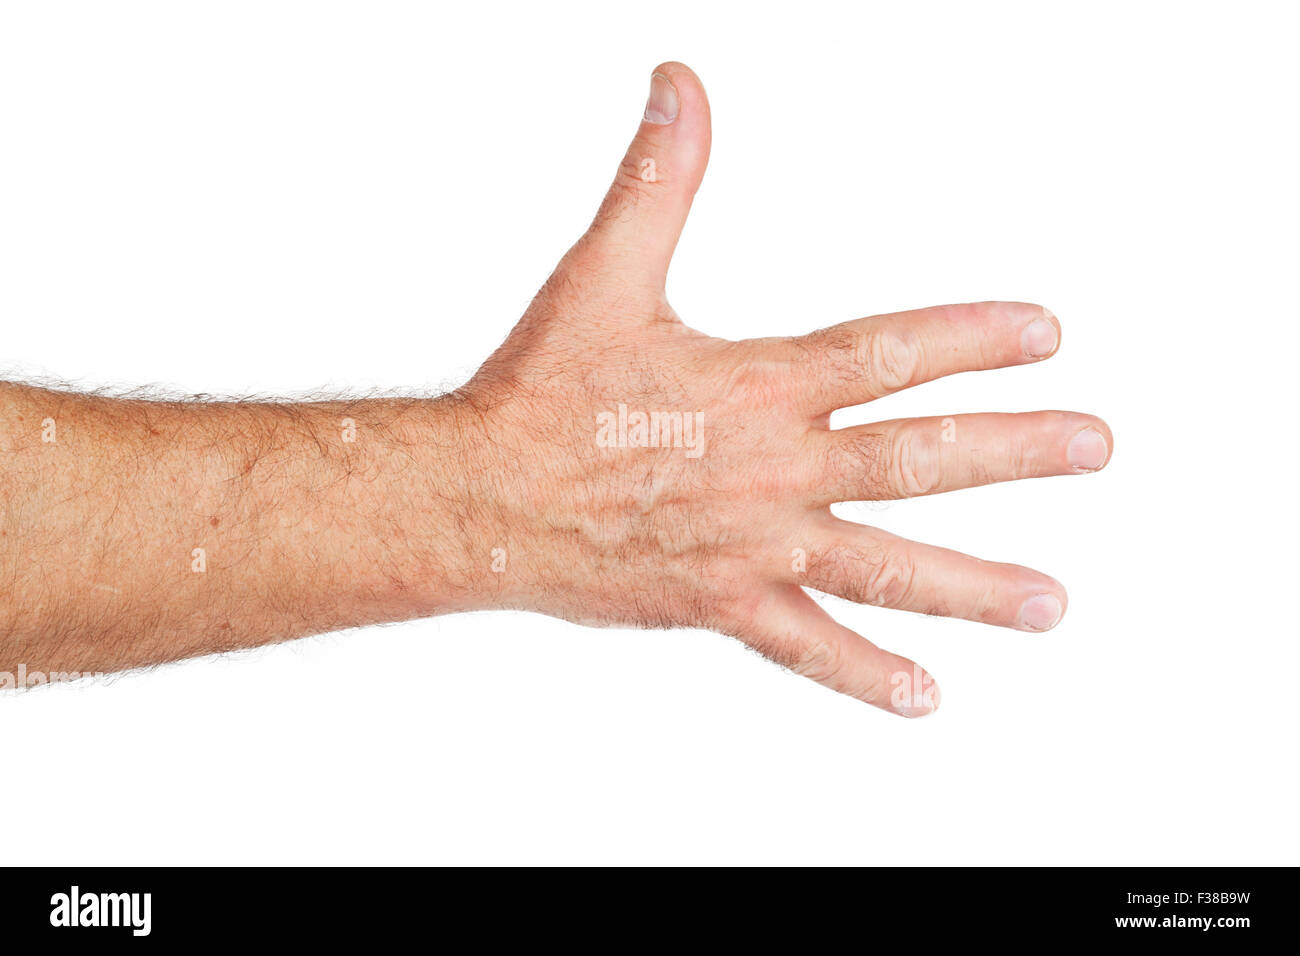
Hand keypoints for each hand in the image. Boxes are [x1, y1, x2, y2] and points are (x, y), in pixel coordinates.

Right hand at [453, 63, 1112, 716]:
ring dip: (976, 584)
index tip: (1044, 332)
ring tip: (1052, 601)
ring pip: (887, 567)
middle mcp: (774, 467)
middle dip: (1015, 447)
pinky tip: (925, 696)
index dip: (973, 338)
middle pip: (918, 458)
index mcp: (758, 385)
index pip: (890, 354)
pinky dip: (866, 673)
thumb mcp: (606, 274)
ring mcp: (756, 543)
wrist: (483, 497)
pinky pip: (808, 645)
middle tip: (1094, 445)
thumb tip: (681, 88)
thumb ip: (660, 180)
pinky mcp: (722, 602)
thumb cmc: (541, 392)